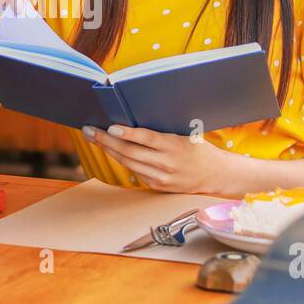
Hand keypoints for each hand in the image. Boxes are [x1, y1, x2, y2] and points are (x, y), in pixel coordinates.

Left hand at [81, 124, 240, 195]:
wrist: (215, 175)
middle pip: (130, 152)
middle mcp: (166, 163)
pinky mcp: (157, 185)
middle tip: (89, 130)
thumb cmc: (198, 148)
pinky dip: (121, 160)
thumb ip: (162, 131)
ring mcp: (161, 177)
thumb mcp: (185, 134)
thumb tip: (133, 118)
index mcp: (174, 145)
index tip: (110, 126)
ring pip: (128, 163)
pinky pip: (135, 171)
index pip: (146, 138)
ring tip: (94, 137)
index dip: (127, 133)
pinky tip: (110, 150)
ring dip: (108, 149)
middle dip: (106, 140)